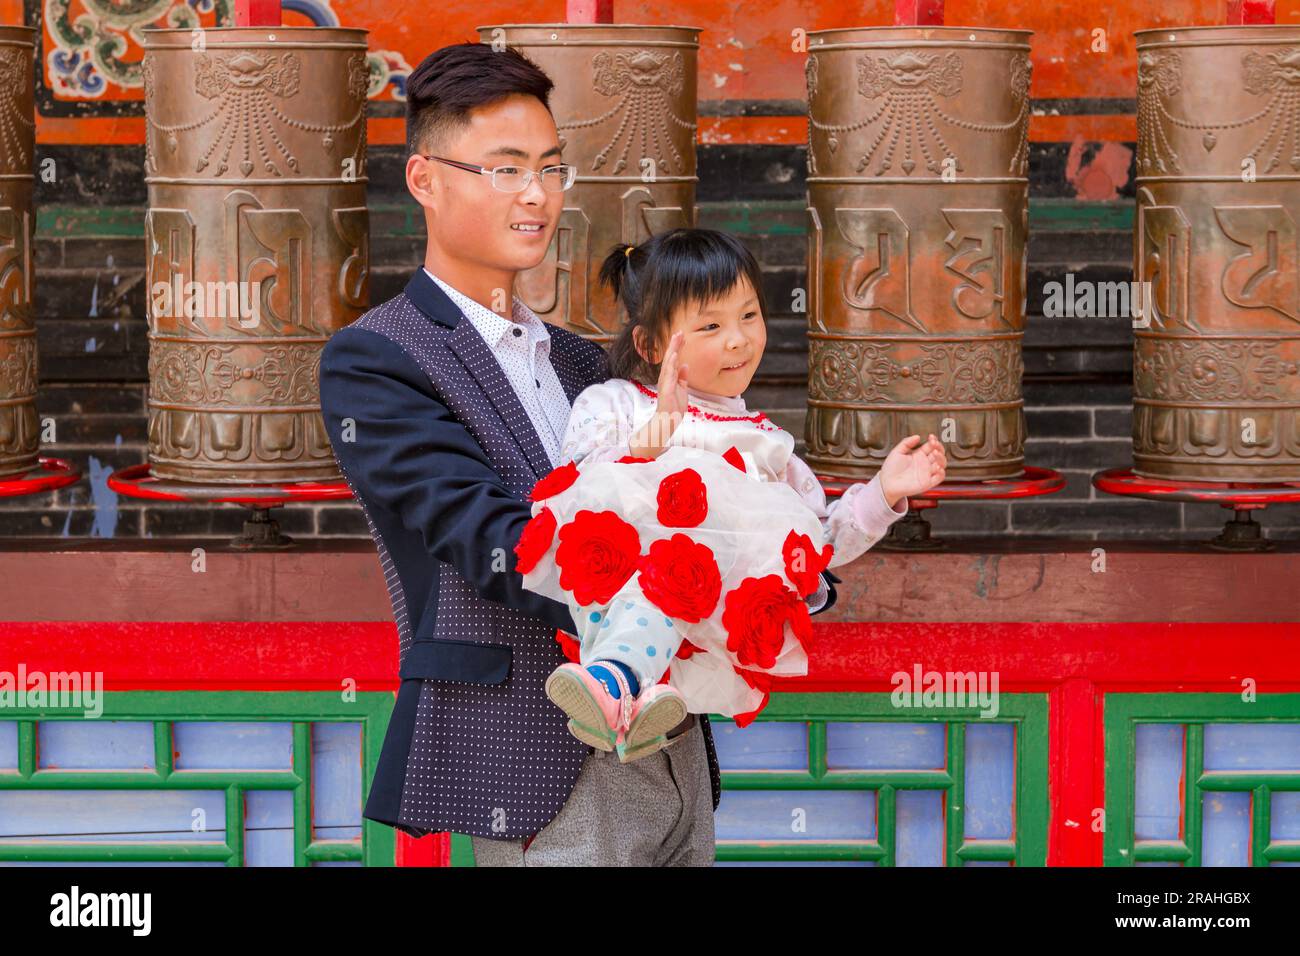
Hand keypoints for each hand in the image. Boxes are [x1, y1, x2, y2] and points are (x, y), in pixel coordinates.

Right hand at [631, 331, 688, 456]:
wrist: (668, 420)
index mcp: (671, 377)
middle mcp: (666, 377)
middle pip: (671, 357)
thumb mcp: (682, 389)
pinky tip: (675, 355)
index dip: (678, 347)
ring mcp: (665, 382)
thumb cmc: (674, 406)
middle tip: (679, 332)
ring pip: (669, 363)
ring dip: (673, 350)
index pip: (675, 359)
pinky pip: (669, 374)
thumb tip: (685, 365)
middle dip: (675, 344)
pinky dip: (671, 364)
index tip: (682, 336)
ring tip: (676, 339)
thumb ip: (683, 377)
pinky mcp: (666, 389)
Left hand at [878, 434, 945, 507]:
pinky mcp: (927, 483)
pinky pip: (939, 478)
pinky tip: (937, 467)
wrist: (887, 483)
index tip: (931, 437)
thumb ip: (906, 442)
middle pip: (938, 454)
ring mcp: (926, 473)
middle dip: (939, 448)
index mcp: (918, 455)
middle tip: (934, 445)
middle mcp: (924, 463)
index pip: (931, 446)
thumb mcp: (897, 451)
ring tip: (935, 454)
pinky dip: (941, 473)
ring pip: (941, 464)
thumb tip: (917, 436)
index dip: (934, 441)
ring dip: (941, 458)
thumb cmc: (891, 469)